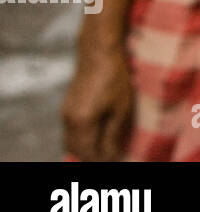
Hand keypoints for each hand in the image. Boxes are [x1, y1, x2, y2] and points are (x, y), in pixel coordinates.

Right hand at [62, 43, 133, 160]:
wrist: (99, 53)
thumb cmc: (115, 79)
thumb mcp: (121, 108)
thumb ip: (113, 134)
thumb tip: (112, 154)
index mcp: (81, 123)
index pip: (88, 153)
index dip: (103, 158)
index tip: (119, 157)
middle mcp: (68, 120)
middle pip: (76, 149)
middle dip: (92, 156)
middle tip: (112, 154)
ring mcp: (65, 112)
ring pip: (71, 140)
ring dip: (86, 147)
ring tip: (106, 145)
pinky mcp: (67, 105)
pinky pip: (71, 130)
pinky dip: (82, 137)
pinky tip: (98, 132)